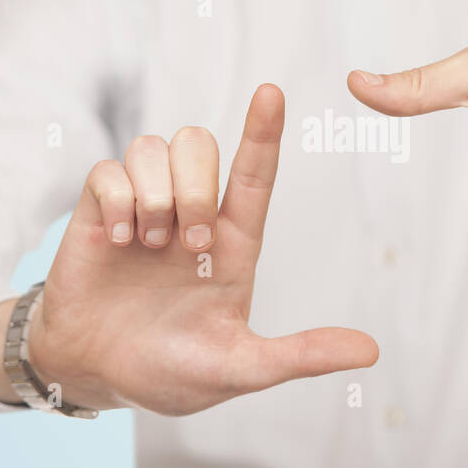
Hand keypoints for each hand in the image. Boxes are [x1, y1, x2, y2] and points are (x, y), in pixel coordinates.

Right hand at [24, 84, 377, 414]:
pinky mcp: (99, 211)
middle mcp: (191, 214)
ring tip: (142, 246)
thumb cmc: (170, 371)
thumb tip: (372, 351)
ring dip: (152, 196)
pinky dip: (115, 203)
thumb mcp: (240, 368)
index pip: (255, 174)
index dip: (263, 132)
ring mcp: (144, 208)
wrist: (96, 375)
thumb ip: (299, 356)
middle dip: (194, 189)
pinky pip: (109, 170)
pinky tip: (115, 243)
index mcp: (233, 243)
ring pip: (153, 147)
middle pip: (199, 144)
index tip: (272, 92)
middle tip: (187, 244)